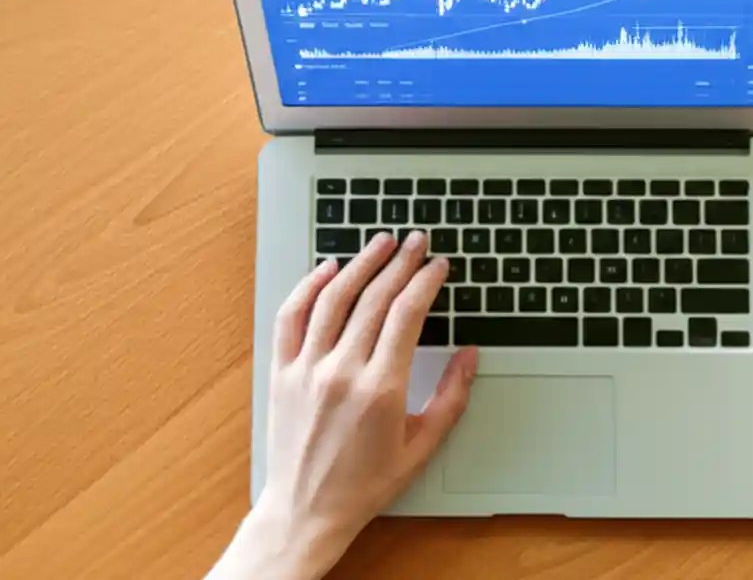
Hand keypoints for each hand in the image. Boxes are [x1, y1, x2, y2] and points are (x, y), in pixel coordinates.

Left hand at [208, 232, 478, 579]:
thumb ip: (451, 398)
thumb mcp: (421, 447)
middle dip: (401, 263)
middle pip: (374, 298)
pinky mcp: (282, 372)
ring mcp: (307, 369)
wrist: (306, 511)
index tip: (438, 265)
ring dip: (360, 263)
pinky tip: (327, 269)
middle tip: (418, 241)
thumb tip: (470, 356)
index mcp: (381, 389)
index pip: (407, 314)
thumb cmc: (365, 485)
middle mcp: (342, 372)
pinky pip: (291, 317)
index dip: (426, 282)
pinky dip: (308, 286)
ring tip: (381, 243)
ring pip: (334, 298)